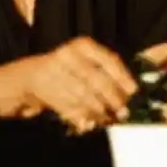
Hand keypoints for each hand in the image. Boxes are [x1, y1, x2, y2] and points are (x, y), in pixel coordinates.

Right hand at [17, 37, 137, 133]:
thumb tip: (131, 91)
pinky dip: (86, 116)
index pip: (107, 60)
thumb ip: (110, 71)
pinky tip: (94, 121)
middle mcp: (69, 57)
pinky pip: (72, 106)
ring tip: (112, 117)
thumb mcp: (89, 59)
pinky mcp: (50, 93)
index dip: (122, 77)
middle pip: (96, 80)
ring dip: (101, 110)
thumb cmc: (71, 66)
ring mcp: (57, 74)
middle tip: (124, 111)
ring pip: (85, 96)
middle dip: (113, 98)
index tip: (133, 91)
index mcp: (83, 46)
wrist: (34, 75)